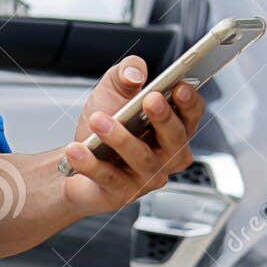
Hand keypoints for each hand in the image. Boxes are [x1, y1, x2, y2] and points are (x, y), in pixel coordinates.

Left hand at [60, 56, 204, 214]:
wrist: (74, 159)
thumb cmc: (103, 123)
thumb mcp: (112, 90)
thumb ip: (125, 73)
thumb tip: (134, 73)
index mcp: (173, 127)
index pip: (192, 114)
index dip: (190, 102)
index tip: (179, 87)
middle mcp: (167, 155)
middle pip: (174, 139)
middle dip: (163, 118)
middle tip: (149, 99)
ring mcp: (147, 177)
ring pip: (141, 158)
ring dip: (120, 138)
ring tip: (98, 120)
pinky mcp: (122, 193)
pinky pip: (109, 178)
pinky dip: (91, 163)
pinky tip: (76, 150)